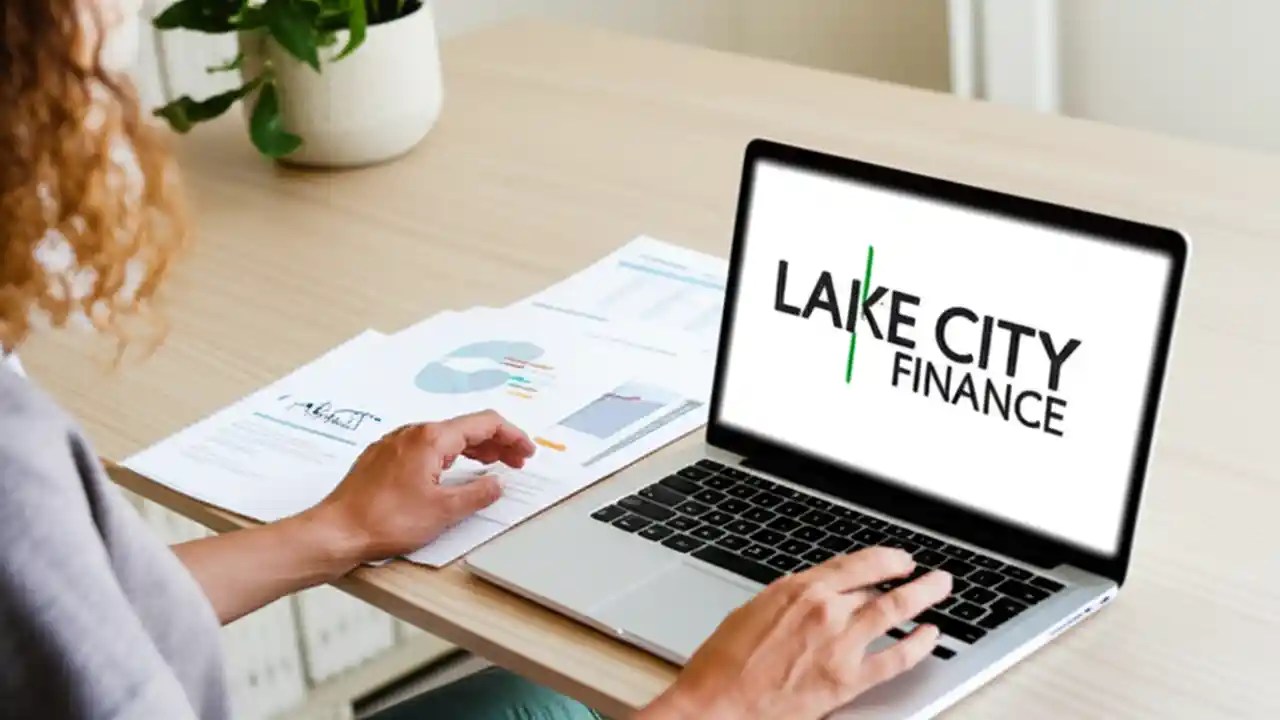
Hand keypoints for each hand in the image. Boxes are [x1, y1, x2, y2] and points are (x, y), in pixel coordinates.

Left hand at [306, 410, 535, 565]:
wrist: (337, 531)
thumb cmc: (384, 520)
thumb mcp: (443, 511)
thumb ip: (477, 494)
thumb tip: (497, 484)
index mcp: (431, 439)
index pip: (484, 424)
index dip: (512, 436)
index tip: (526, 452)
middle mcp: (412, 433)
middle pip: (466, 429)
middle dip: (497, 443)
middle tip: (517, 462)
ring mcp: (395, 444)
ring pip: (445, 439)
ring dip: (474, 450)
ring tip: (493, 466)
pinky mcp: (383, 458)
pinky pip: (425, 448)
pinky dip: (449, 456)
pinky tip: (453, 472)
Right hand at [642, 548, 951, 719]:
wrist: (718, 704)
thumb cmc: (725, 662)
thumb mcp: (756, 610)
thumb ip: (793, 600)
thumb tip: (818, 595)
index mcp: (800, 589)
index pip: (857, 564)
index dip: (885, 559)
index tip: (898, 560)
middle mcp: (825, 611)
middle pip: (880, 586)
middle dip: (910, 578)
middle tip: (929, 575)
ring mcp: (840, 645)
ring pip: (896, 612)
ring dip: (924, 597)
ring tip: (939, 589)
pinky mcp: (847, 681)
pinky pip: (895, 659)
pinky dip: (919, 645)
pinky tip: (930, 637)